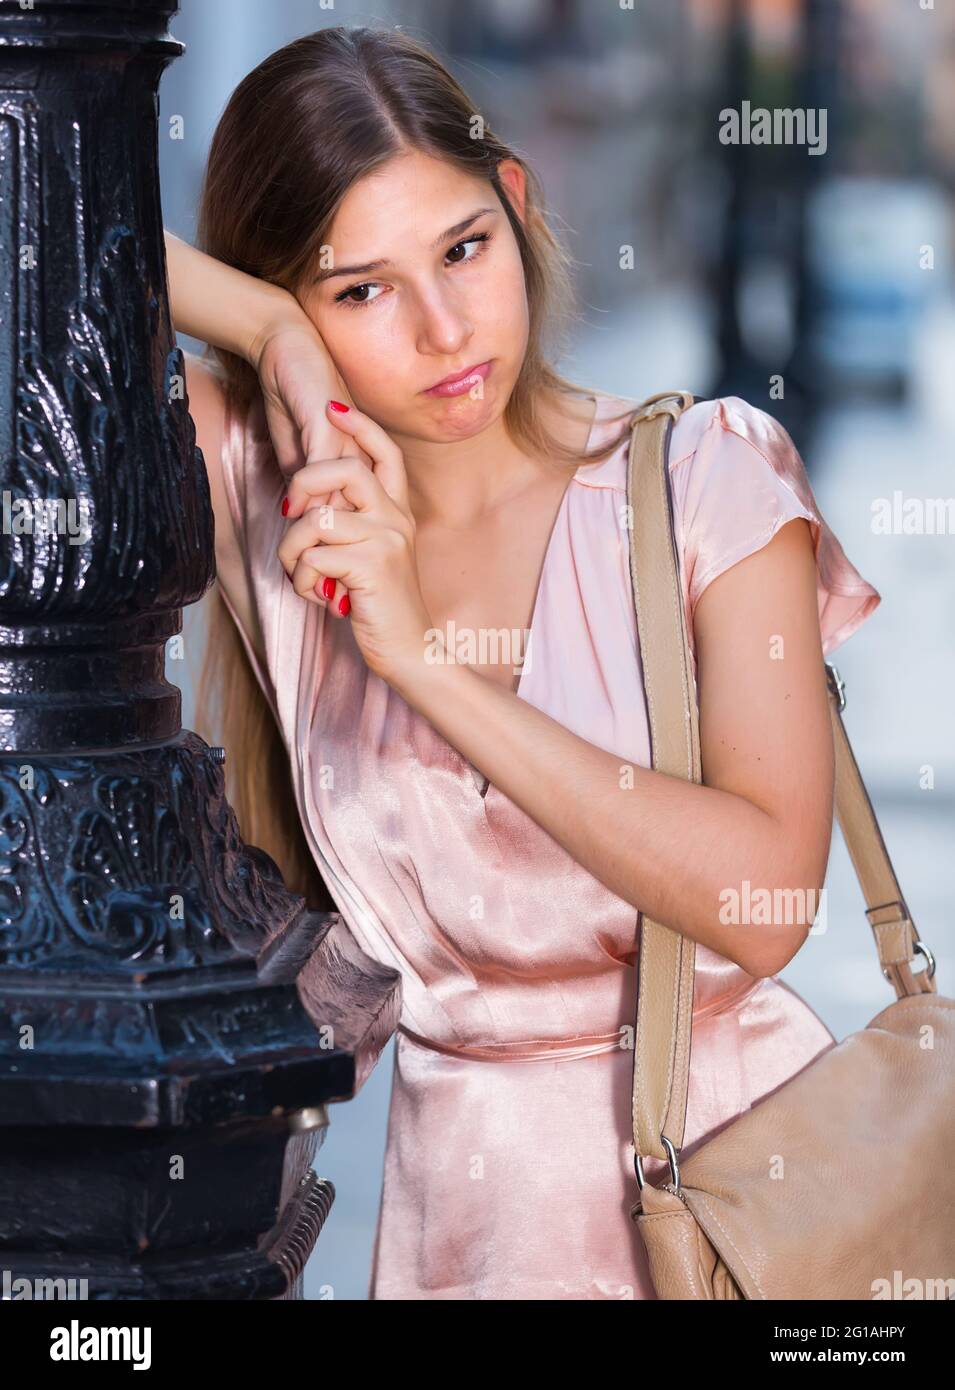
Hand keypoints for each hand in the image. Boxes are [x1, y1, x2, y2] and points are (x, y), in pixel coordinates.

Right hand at [250, 315, 372, 612]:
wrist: (286, 345)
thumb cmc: (292, 393)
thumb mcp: (297, 450)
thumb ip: (303, 483)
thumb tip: (299, 519)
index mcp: (360, 467)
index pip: (362, 525)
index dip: (353, 561)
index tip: (344, 600)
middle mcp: (361, 460)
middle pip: (360, 526)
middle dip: (344, 565)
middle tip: (332, 602)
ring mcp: (347, 444)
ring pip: (343, 507)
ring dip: (323, 544)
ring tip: (310, 577)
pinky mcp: (327, 427)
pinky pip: (323, 473)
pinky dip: (310, 502)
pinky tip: (298, 525)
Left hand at [277, 401, 435, 685]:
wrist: (412, 650)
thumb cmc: (382, 607)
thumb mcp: (371, 558)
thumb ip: (351, 527)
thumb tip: (309, 507)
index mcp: (398, 512)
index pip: (385, 452)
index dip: (358, 425)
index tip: (332, 407)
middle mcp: (396, 518)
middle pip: (344, 469)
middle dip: (304, 483)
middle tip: (289, 511)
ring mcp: (385, 540)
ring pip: (315, 520)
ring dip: (293, 553)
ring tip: (305, 578)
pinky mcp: (370, 566)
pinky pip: (312, 556)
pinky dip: (302, 580)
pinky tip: (319, 598)